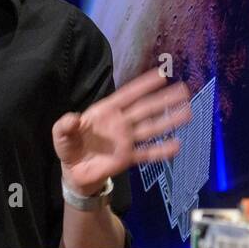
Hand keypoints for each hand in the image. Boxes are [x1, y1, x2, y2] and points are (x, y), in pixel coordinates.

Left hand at [53, 68, 190, 196]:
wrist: (74, 172)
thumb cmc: (70, 146)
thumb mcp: (61, 134)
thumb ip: (65, 126)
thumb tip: (73, 119)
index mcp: (106, 111)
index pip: (127, 95)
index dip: (143, 85)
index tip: (161, 75)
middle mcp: (121, 122)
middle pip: (145, 108)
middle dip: (164, 99)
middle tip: (183, 90)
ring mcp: (126, 139)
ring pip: (151, 127)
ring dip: (169, 121)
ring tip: (187, 113)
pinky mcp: (128, 157)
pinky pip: (147, 153)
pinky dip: (161, 150)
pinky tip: (176, 146)